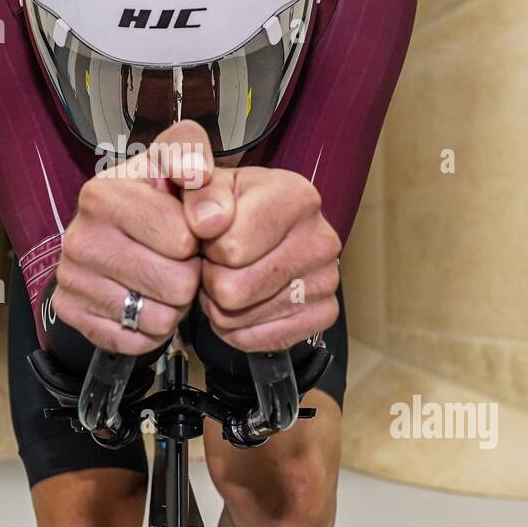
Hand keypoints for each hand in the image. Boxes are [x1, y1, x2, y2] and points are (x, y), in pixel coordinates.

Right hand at [52, 121, 212, 354]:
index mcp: (101, 194)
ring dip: (172, 305)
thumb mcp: (176, 163)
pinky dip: (149, 329)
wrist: (116, 237)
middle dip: (188, 276)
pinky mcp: (71, 313)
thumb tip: (199, 183)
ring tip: (162, 279)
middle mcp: (77, 236)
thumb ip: (192, 156)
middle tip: (176, 260)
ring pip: (159, 318)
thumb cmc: (154, 201)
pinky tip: (143, 301)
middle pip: (175, 284)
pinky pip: (136, 341)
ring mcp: (70, 277)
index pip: (181, 237)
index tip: (186, 227)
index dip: (197, 238)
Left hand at [183, 166, 340, 351]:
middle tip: (218, 264)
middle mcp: (320, 239)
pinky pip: (261, 340)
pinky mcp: (324, 313)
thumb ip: (200, 194)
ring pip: (240, 318)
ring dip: (222, 306)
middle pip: (234, 290)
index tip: (215, 235)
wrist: (263, 229)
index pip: (231, 248)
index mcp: (296, 198)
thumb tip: (207, 222)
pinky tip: (244, 303)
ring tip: (231, 278)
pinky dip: (241, 329)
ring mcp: (327, 280)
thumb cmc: (235, 207)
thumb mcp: (209, 186)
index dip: (209, 248)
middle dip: (212, 280)